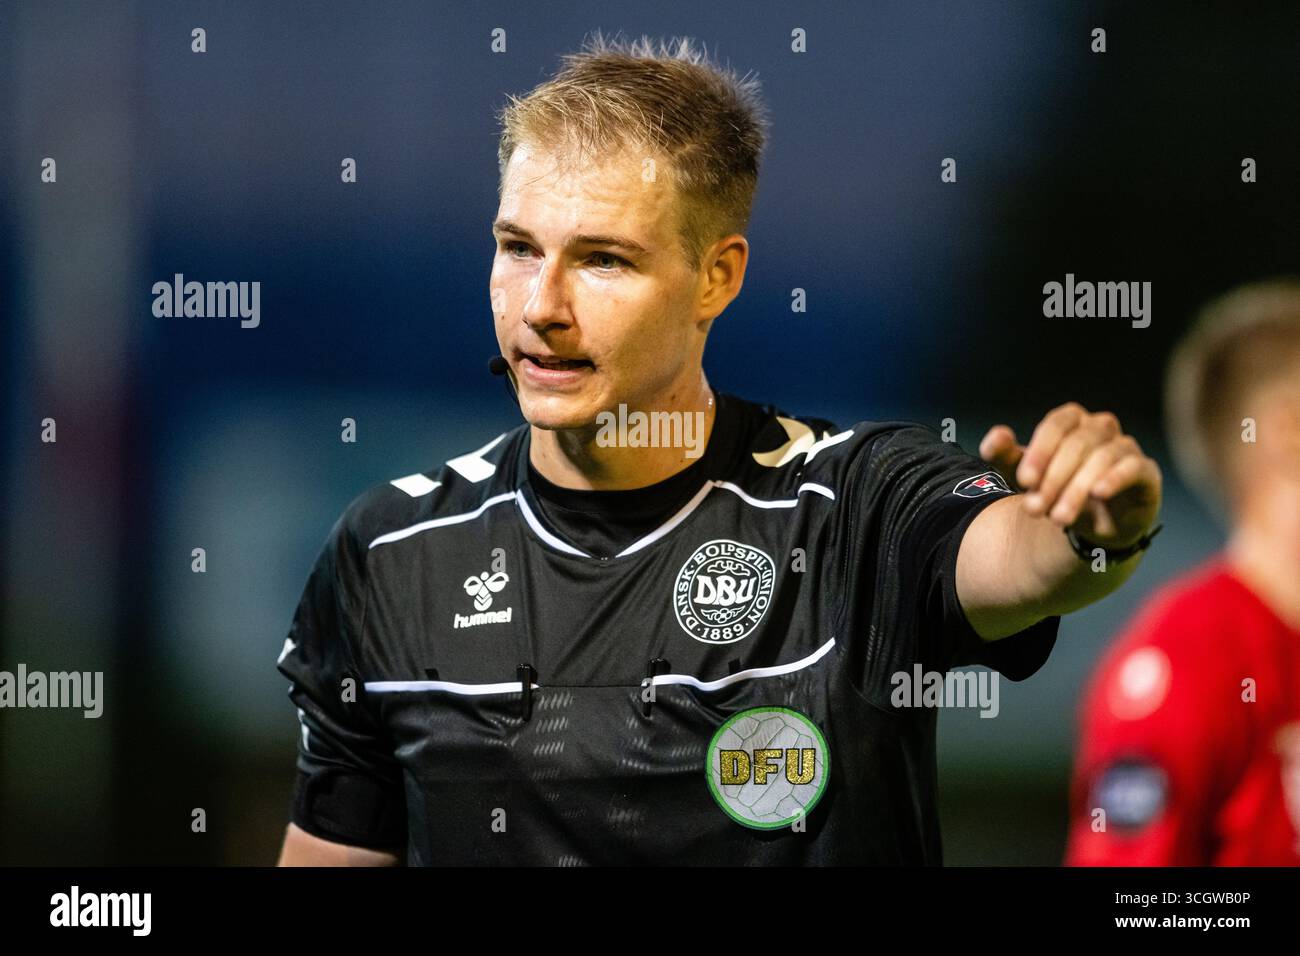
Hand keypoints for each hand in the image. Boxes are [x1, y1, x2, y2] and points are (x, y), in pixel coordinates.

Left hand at [978, 402, 1161, 548]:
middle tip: (1035, 509)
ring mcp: (1126, 447)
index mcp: (1072, 422)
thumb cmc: (1055, 491)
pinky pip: (1133, 467)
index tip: (1024, 481)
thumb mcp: (1024, 479)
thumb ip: (1005, 457)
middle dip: (1053, 479)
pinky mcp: (1145, 472)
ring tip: (1058, 518)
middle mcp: (1101, 428)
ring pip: (1102, 458)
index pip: (1057, 424)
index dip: (1040, 451)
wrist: (1089, 526)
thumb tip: (997, 436)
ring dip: (1076, 489)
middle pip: (1077, 444)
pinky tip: (1098, 493)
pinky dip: (1114, 478)